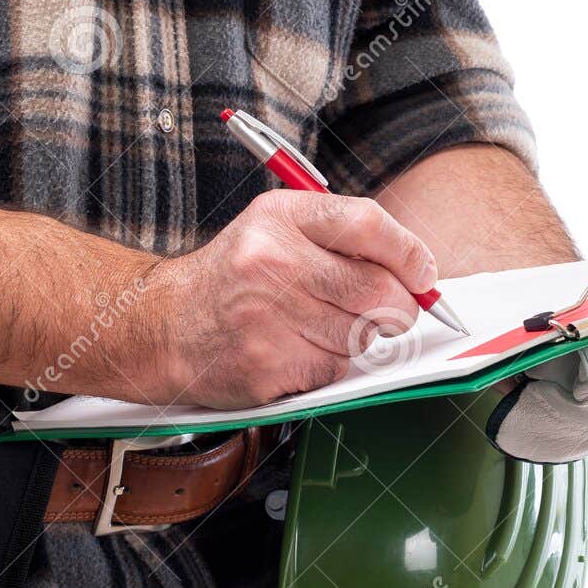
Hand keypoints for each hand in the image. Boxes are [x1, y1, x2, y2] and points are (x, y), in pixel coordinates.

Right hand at [133, 190, 439, 407]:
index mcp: (280, 217)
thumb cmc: (231, 279)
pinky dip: (327, 366)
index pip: (369, 224)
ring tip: (317, 327)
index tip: (424, 274)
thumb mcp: (274, 231)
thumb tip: (416, 272)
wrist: (163, 326)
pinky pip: (333, 370)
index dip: (409, 253)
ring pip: (360, 335)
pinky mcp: (267, 364)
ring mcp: (268, 316)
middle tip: (393, 313)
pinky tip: (295, 351)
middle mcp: (273, 261)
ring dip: (355, 338)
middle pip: (378, 290)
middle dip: (399, 308)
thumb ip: (339, 239)